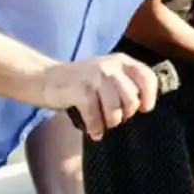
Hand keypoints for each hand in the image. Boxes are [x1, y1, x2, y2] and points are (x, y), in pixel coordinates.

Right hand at [37, 54, 158, 140]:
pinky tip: (94, 132)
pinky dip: (95, 127)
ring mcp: (94, 76)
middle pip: (132, 99)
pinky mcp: (80, 88)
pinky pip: (95, 114)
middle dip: (126, 114)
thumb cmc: (81, 84)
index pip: (148, 78)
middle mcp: (110, 66)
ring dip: (111, 122)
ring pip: (115, 108)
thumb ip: (126, 85)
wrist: (44, 78)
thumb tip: (144, 108)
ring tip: (104, 125)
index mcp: (121, 61)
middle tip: (115, 119)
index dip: (149, 97)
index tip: (144, 110)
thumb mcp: (107, 76)